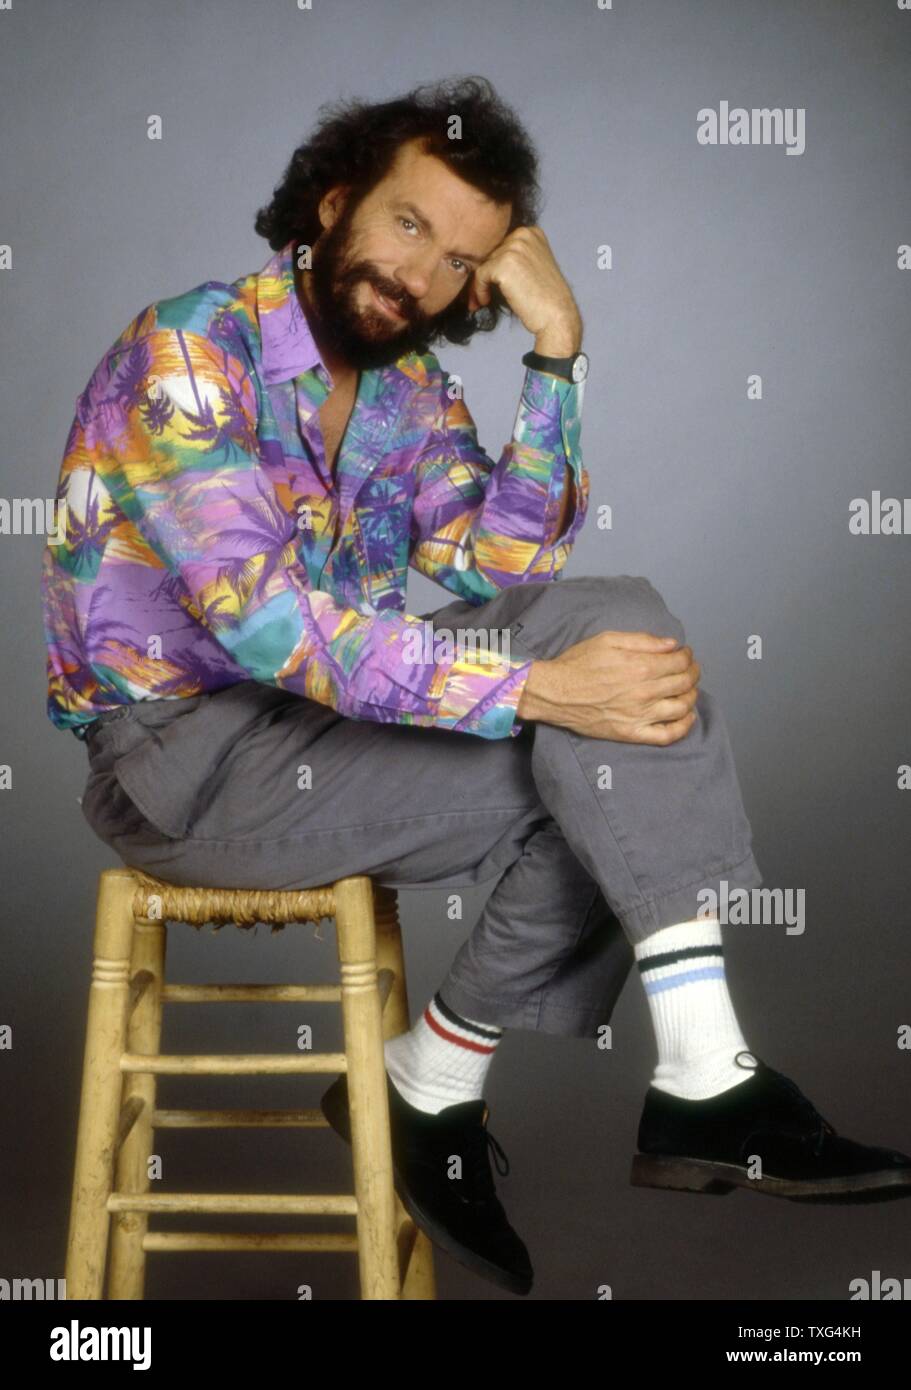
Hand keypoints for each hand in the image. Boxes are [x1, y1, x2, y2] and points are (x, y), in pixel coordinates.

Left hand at [468, 225, 582, 355]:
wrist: (557, 315)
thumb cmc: (545, 297)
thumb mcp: (533, 265)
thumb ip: (515, 256)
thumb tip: (483, 259)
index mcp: (532, 232)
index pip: (500, 243)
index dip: (492, 264)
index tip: (489, 282)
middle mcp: (523, 235)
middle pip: (489, 252)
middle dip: (485, 274)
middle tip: (481, 293)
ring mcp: (514, 248)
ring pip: (482, 263)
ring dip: (479, 284)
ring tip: (483, 299)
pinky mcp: (504, 264)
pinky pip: (479, 275)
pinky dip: (478, 290)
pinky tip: (485, 301)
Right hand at [516, 631, 701, 743]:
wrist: (554, 693)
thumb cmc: (578, 664)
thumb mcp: (608, 639)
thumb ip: (643, 640)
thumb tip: (671, 644)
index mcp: (640, 666)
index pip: (679, 662)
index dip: (687, 656)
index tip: (685, 654)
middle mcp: (645, 692)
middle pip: (684, 683)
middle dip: (693, 673)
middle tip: (690, 670)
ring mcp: (640, 715)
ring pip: (682, 707)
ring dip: (692, 696)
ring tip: (689, 690)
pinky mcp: (632, 733)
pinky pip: (667, 735)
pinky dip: (684, 727)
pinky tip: (687, 717)